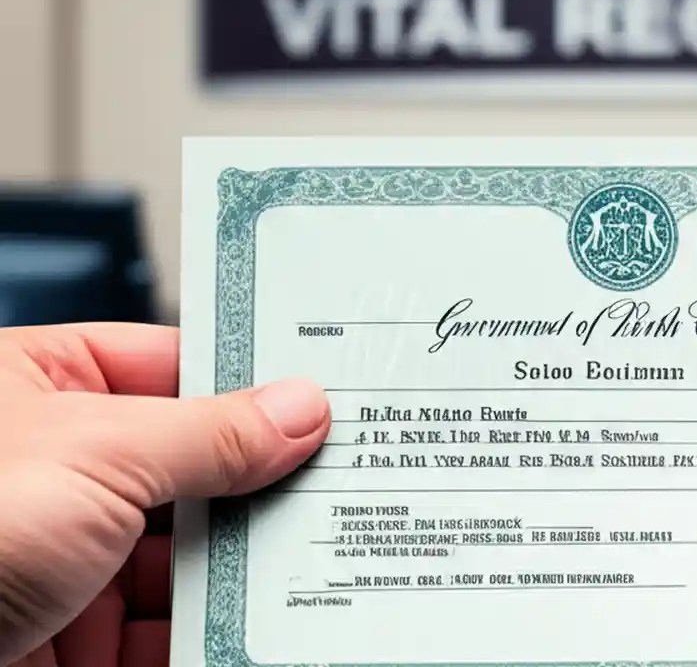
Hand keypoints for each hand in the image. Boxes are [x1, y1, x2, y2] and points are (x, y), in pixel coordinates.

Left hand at [0, 323, 329, 665]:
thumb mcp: (94, 457)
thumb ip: (209, 432)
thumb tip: (300, 407)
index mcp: (42, 385)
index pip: (176, 366)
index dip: (254, 381)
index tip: (332, 396)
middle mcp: (57, 467)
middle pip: (194, 466)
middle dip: (263, 483)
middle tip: (348, 482)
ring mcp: (66, 556)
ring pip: (187, 553)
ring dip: (247, 565)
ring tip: (319, 563)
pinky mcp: (74, 636)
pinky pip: (165, 627)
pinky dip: (212, 630)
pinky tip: (263, 626)